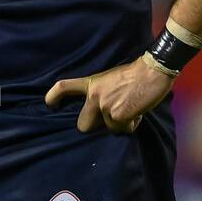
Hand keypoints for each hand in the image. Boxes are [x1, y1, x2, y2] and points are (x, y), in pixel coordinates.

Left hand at [45, 56, 173, 133]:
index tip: (49, 104)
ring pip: (109, 129)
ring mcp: (104, 107)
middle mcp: (94, 96)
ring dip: (120, 123)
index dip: (54, 96)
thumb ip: (102, 94)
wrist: (152, 71)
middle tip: (110, 118)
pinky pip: (123, 129)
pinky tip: (138, 112)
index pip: (65, 87)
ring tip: (131, 108)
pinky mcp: (117, 117)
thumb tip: (103, 112)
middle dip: (96, 126)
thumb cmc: (135, 73)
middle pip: (83, 125)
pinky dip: (132, 124)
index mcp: (91, 84)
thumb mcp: (111, 80)